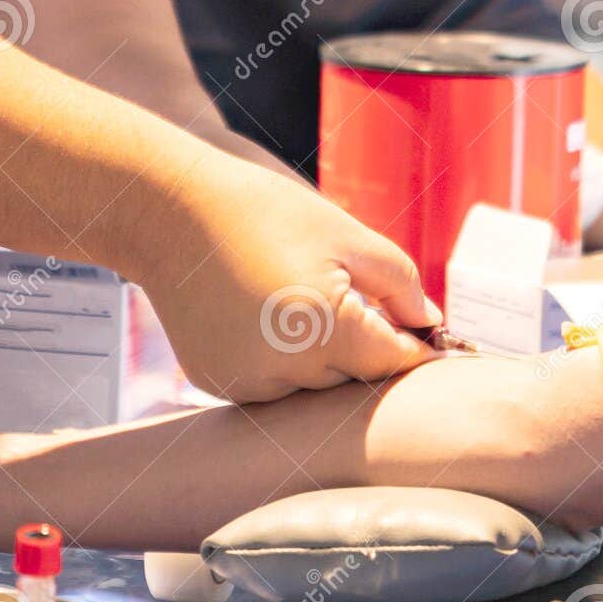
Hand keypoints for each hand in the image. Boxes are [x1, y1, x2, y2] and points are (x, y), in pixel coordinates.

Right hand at [136, 158, 440, 401]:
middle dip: (364, 349)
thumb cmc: (262, 213)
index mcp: (323, 326)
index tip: (434, 342)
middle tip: (356, 303)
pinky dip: (280, 364)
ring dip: (322, 360)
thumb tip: (430, 325)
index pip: (393, 361)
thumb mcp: (346, 235)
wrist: (168, 215)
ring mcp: (247, 382)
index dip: (417, 350)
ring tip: (298, 303)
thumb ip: (400, 284)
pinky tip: (262, 320)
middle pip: (353, 379)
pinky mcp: (219, 384)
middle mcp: (285, 367)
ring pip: (312, 388)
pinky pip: (272, 386)